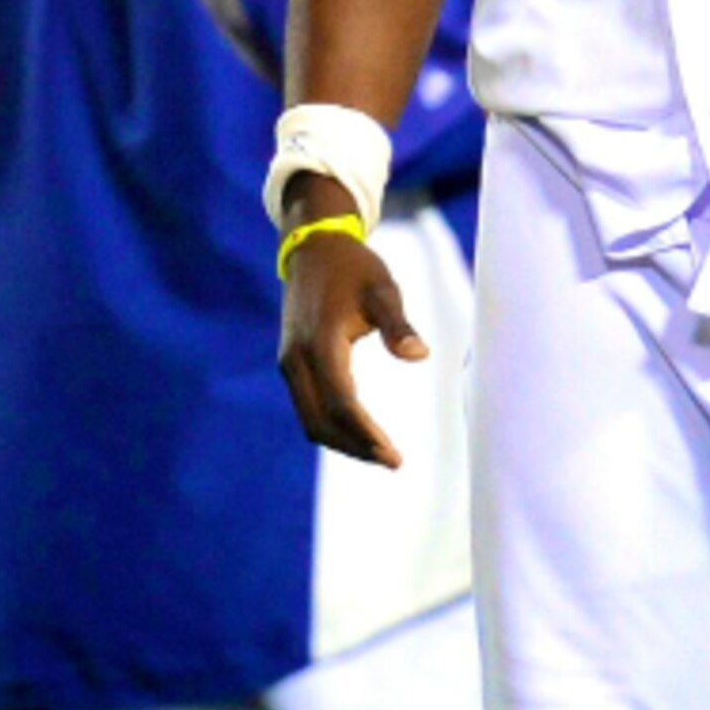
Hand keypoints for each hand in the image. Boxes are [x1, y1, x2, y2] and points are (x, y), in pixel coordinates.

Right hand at [275, 185, 420, 467]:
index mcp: (320, 342)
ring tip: (380, 454)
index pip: (341, 402)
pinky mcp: (290, 364)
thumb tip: (419, 355)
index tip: (393, 456)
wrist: (313, 248)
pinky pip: (307, 407)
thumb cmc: (354, 268)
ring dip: (343, 441)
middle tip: (392, 461)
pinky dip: (331, 426)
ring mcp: (289, 363)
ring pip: (310, 419)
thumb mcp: (383, 289)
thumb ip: (398, 325)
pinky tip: (359, 433)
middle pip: (320, 421)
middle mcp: (297, 358)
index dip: (366, 433)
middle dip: (355, 447)